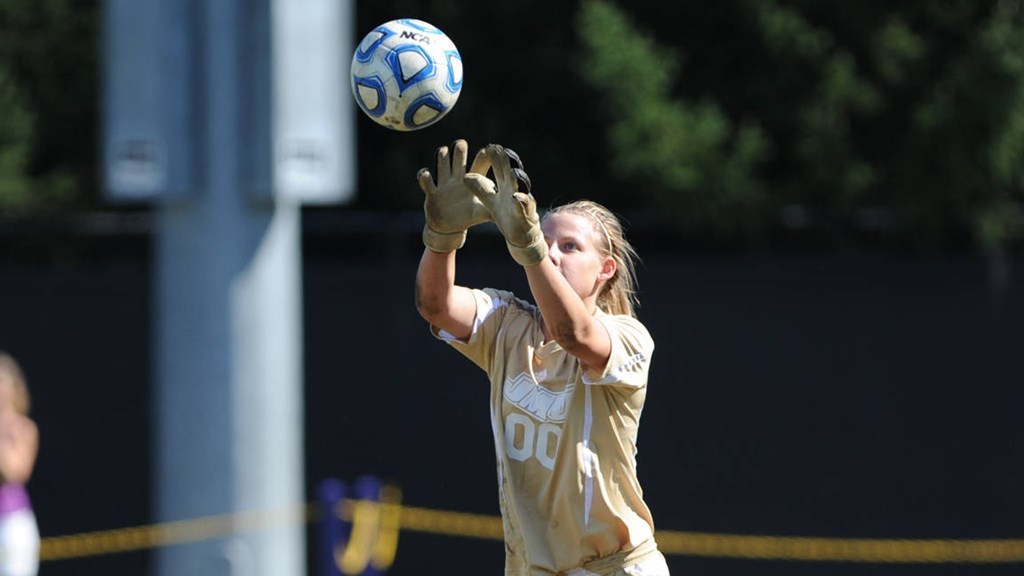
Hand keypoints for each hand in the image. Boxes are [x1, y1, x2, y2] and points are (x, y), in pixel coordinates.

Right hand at [418, 139, 492, 251]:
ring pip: (442, 161)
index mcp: (472, 180)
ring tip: (444, 153)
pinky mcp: (431, 191)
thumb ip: (495, 208)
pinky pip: (425, 179)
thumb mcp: (482, 213)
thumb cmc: (467, 217)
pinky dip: (425, 176)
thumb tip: (514, 210)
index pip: (479, 163)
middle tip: (462, 146)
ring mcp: (443, 182)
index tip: (486, 151)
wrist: (448, 228)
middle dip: (460, 150)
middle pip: (459, 156)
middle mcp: (457, 177)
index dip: (482, 157)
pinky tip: (427, 175)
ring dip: (442, 157)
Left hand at [464, 144, 547, 265]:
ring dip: (518, 179)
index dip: (497, 158)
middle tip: (502, 150)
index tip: (490, 147)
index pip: (502, 168)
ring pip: (522, 188)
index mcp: (507, 186)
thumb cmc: (508, 214)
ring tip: (513, 171)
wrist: (521, 235)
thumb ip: (481, 189)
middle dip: (509, 162)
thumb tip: (465, 176)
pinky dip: (521, 201)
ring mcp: (523, 202)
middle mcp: (517, 190)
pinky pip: (524, 207)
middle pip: (513, 173)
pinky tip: (517, 197)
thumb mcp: (491, 201)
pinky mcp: (526, 215)